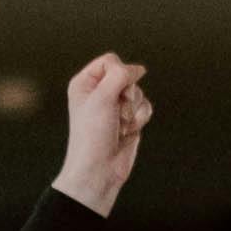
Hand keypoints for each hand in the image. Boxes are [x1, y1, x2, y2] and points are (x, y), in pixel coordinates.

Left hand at [62, 52, 152, 208]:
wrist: (100, 169)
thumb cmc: (93, 135)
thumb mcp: (102, 97)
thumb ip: (121, 75)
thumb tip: (138, 69)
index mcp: (85, 83)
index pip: (110, 61)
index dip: (119, 73)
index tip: (114, 91)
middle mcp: (99, 92)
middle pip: (128, 76)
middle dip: (128, 95)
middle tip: (116, 112)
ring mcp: (115, 106)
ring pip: (139, 92)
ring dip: (134, 110)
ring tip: (120, 125)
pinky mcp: (129, 119)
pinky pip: (146, 107)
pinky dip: (140, 119)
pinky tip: (127, 131)